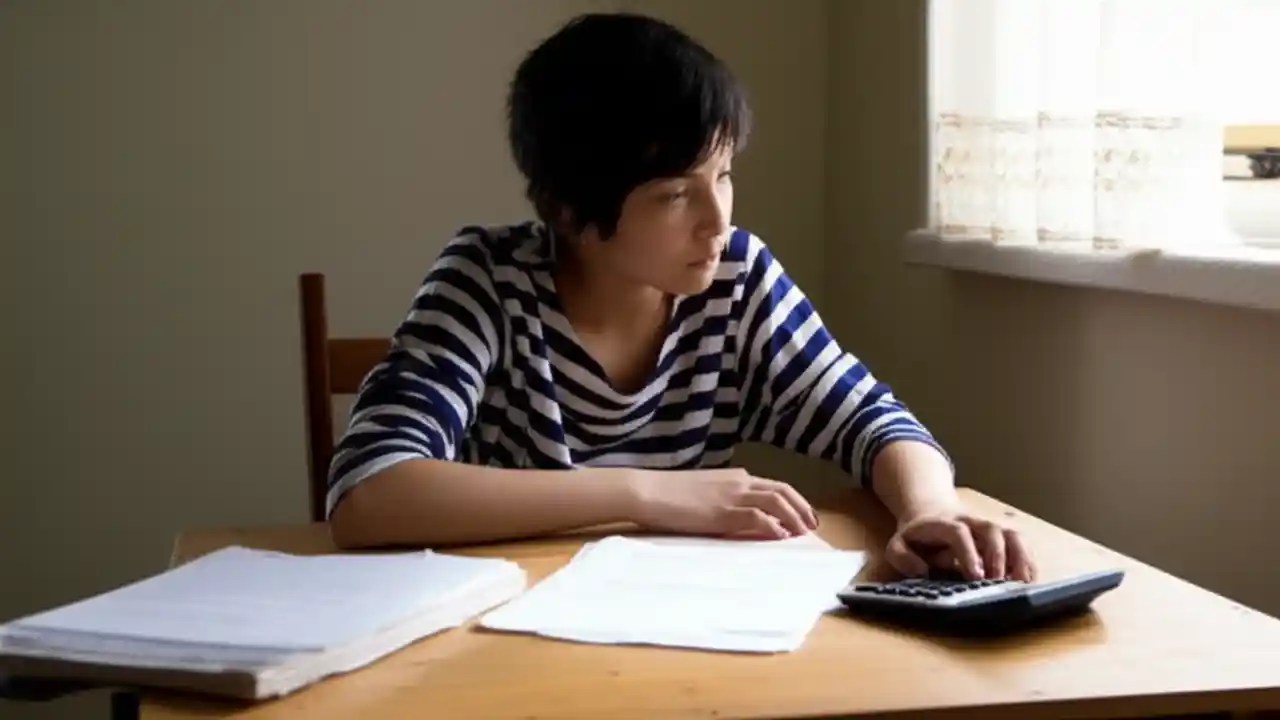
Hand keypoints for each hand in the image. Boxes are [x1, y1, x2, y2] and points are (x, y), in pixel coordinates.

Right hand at [627, 468, 818, 539]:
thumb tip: (743, 517)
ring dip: (794, 517)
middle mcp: (739, 482)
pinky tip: (780, 537)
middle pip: (783, 490)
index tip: (805, 517)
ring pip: (776, 500)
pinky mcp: (723, 511)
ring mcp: (732, 496)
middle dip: (802, 508)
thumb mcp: (706, 493)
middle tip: (813, 527)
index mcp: (736, 477)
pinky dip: (773, 525)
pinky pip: (757, 516)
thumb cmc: (671, 494)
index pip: (776, 486)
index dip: (795, 501)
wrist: (649, 492)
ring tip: (803, 534)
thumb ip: (727, 500)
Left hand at [885, 510, 1035, 581]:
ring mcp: (989, 528)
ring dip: (1021, 559)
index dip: (969, 553)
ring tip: (1021, 585)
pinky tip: (1027, 583)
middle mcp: (971, 523)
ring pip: (1013, 535)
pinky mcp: (1002, 537)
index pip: (959, 533)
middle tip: (998, 583)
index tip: (975, 576)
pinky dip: (1028, 563)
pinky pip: (1021, 545)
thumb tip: (923, 572)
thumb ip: (902, 557)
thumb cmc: (916, 536)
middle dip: (998, 556)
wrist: (930, 512)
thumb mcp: (897, 544)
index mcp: (944, 524)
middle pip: (992, 529)